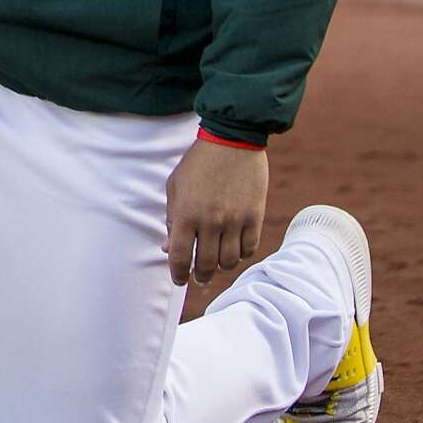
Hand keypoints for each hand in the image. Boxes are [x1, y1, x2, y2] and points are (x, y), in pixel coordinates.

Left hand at [164, 139, 267, 286]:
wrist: (231, 141)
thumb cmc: (197, 164)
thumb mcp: (175, 187)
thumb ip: (172, 219)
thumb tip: (168, 248)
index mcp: (186, 214)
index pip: (180, 257)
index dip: (177, 274)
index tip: (178, 280)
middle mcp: (210, 222)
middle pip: (206, 265)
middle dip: (200, 276)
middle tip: (198, 277)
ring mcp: (234, 221)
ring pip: (229, 261)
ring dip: (221, 267)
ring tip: (216, 264)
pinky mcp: (254, 217)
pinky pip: (249, 249)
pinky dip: (241, 255)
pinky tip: (234, 250)